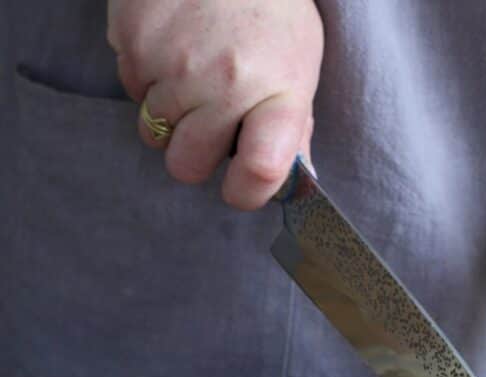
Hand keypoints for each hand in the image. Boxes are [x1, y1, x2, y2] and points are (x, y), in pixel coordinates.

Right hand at [107, 0, 322, 208]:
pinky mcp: (134, 38)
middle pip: (186, 165)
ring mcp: (175, 62)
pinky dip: (147, 74)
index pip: (259, 173)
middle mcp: (225, 84)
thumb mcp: (299, 67)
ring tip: (192, 71)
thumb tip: (297, 182)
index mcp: (278, 96)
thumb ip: (294, 128)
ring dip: (168, 113)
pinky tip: (172, 43)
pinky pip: (129, 86)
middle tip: (209, 117)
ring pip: (151, 131)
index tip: (240, 186)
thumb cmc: (272, 10)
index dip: (246, 193)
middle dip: (194, 151)